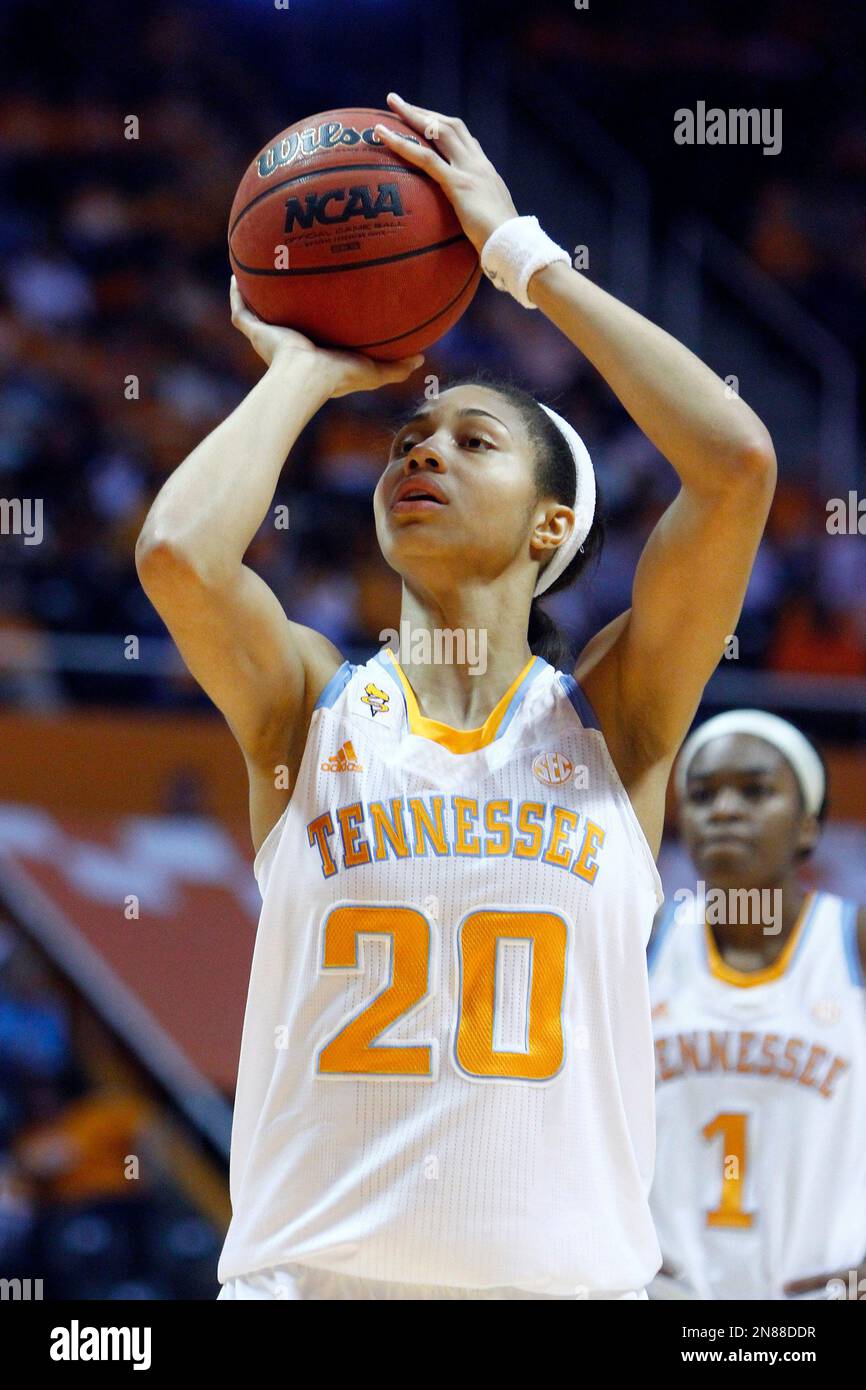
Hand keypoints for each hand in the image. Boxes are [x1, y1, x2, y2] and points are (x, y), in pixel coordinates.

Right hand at [229, 277, 423, 398]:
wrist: (305, 378)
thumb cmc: (337, 376)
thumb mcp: (372, 370)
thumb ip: (395, 366)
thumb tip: (421, 360)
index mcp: (312, 350)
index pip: (316, 328)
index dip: (318, 315)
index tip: (325, 296)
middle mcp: (288, 342)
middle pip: (285, 315)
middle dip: (287, 299)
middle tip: (293, 274)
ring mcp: (268, 337)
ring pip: (259, 311)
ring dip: (257, 292)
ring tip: (260, 265)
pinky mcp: (254, 331)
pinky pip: (241, 309)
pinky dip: (236, 293)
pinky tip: (235, 274)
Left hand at [374, 93, 519, 254]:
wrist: (513, 244)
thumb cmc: (503, 243)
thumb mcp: (491, 222)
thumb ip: (479, 215)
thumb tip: (469, 226)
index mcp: (486, 171)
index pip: (465, 139)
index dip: (444, 127)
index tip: (427, 120)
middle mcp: (478, 164)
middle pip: (450, 126)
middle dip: (426, 112)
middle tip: (401, 103)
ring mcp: (468, 170)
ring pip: (437, 131)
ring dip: (413, 115)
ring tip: (392, 105)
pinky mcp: (457, 183)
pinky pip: (425, 158)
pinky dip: (401, 143)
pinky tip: (382, 134)